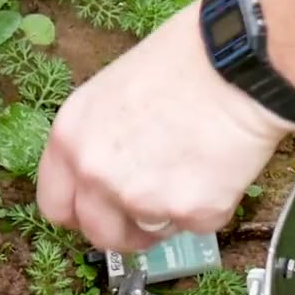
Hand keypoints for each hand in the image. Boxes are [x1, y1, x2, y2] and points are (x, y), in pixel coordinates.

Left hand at [36, 3, 294, 252]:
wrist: (238, 66)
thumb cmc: (188, 61)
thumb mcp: (116, 91)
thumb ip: (105, 139)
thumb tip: (122, 167)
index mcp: (71, 138)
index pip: (56, 205)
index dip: (84, 214)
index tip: (105, 213)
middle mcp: (96, 174)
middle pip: (100, 233)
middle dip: (128, 230)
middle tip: (156, 209)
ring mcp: (140, 198)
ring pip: (152, 231)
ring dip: (173, 215)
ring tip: (198, 173)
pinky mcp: (188, 212)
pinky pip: (199, 224)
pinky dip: (213, 205)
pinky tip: (223, 167)